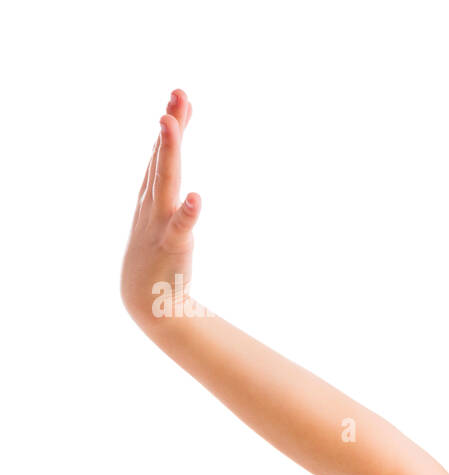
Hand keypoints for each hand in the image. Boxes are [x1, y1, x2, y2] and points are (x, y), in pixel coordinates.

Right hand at [120, 89, 201, 326]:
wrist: (146, 301)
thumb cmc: (157, 255)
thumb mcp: (163, 215)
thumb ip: (171, 190)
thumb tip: (177, 170)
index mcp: (154, 196)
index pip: (162, 154)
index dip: (172, 125)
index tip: (180, 96)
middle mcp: (154, 203)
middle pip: (163, 158)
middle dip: (171, 126)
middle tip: (177, 94)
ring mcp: (161, 222)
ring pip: (166, 182)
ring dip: (169, 153)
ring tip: (171, 123)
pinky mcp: (173, 246)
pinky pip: (181, 228)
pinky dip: (188, 213)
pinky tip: (196, 198)